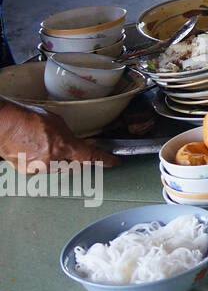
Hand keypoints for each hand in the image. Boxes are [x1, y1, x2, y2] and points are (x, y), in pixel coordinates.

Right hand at [0, 102, 118, 172]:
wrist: (4, 124)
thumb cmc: (27, 119)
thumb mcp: (58, 123)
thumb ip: (71, 136)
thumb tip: (80, 143)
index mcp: (64, 146)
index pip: (92, 157)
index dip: (106, 160)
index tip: (114, 162)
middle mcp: (53, 161)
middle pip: (75, 165)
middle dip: (77, 158)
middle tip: (74, 149)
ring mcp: (39, 168)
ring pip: (58, 168)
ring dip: (58, 159)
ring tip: (46, 144)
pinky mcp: (27, 171)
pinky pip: (42, 169)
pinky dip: (42, 161)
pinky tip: (35, 150)